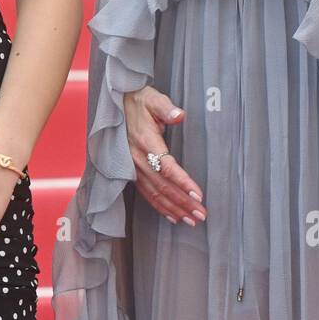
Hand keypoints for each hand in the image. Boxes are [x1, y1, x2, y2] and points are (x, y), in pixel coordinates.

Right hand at [123, 86, 207, 225]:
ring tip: (192, 220)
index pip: (166, 166)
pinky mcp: (131, 172)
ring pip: (155, 194)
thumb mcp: (153, 99)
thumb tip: (179, 115)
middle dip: (183, 202)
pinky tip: (173, 217)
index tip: (198, 195)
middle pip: (163, 186)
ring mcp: (132, 167)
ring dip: (174, 209)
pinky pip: (146, 194)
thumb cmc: (139, 102)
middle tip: (202, 215)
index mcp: (145, 141)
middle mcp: (137, 158)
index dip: (182, 182)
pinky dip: (160, 207)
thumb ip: (166, 108)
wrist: (116, 105)